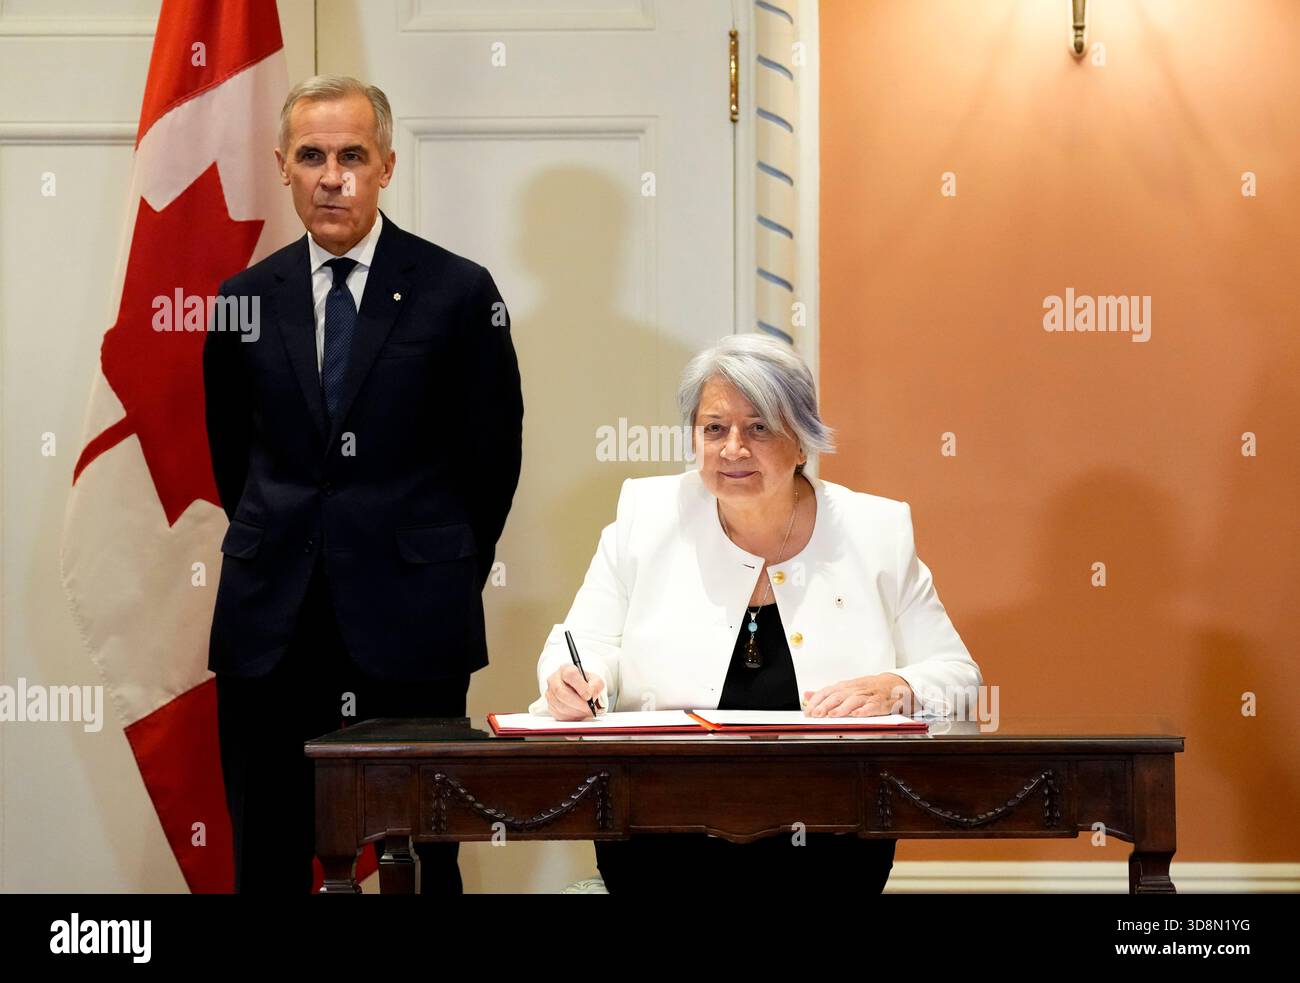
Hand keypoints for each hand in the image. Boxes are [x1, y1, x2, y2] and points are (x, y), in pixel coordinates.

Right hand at [544, 666, 606, 720]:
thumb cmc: (585, 684)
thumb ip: (596, 685)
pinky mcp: (550, 706)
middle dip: (578, 703)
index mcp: (565, 669)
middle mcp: (554, 680)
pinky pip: (559, 714)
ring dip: (576, 712)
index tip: (589, 696)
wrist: (578, 691)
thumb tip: (591, 694)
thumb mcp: (595, 680)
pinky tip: (579, 714)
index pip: (570, 675)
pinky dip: (572, 717)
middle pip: (562, 692)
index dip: (580, 686)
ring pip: (560, 705)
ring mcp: (550, 693)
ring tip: (587, 712)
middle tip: (590, 708)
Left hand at [802, 673, 916, 717]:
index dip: (816, 701)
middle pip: (838, 696)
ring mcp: (868, 695)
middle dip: (825, 705)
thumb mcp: (846, 688)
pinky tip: (857, 715)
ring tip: (832, 715)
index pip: (827, 692)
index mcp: (845, 686)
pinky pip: (872, 706)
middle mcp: (855, 689)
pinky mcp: (880, 702)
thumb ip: (826, 693)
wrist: (895, 684)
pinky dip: (864, 710)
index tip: (808, 711)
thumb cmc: (868, 688)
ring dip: (842, 708)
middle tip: (816, 714)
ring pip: (853, 700)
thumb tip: (806, 695)